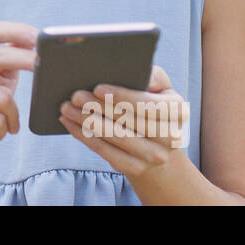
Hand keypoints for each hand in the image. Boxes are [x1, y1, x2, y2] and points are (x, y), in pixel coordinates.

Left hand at [57, 65, 189, 178]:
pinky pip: (105, 152)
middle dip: (98, 108)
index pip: (149, 105)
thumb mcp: (160, 87)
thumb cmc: (152, 104)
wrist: (158, 144)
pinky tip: (70, 124)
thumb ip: (154, 76)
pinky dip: (85, 136)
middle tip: (75, 96)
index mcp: (177, 112)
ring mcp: (153, 156)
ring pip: (114, 137)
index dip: (123, 97)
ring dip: (86, 122)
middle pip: (128, 122)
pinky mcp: (135, 168)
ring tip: (66, 108)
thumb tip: (142, 75)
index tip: (98, 88)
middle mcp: (170, 137)